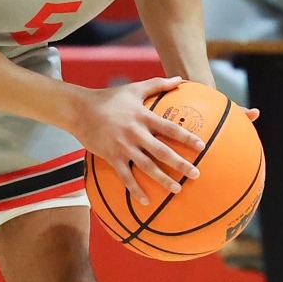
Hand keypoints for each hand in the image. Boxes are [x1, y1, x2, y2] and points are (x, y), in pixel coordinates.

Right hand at [71, 77, 204, 209]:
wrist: (80, 110)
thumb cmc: (109, 97)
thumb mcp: (134, 88)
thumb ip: (158, 84)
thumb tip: (180, 79)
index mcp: (143, 116)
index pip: (170, 128)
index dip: (186, 137)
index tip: (202, 146)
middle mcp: (135, 133)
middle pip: (162, 151)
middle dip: (180, 164)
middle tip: (196, 174)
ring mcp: (123, 146)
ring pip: (146, 166)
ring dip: (163, 179)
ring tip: (177, 189)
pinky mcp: (111, 157)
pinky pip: (125, 177)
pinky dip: (135, 190)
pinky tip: (146, 201)